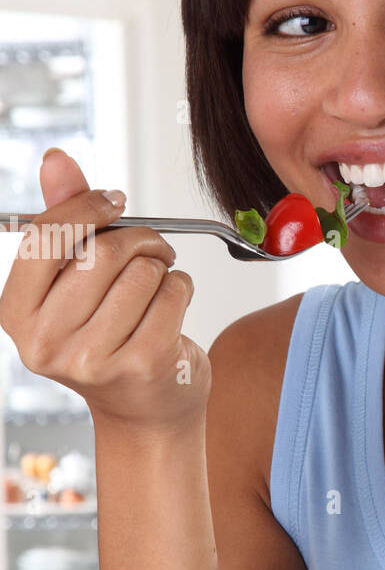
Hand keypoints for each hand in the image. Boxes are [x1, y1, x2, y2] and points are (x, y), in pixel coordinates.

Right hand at [0, 149, 209, 433]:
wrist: (144, 411)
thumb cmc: (109, 337)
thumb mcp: (74, 281)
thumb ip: (63, 220)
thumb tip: (55, 158)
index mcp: (16, 314)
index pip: (47, 236)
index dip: (88, 208)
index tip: (115, 202)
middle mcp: (45, 343)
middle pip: (102, 252)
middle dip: (139, 238)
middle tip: (152, 247)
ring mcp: (92, 359)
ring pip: (142, 272)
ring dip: (162, 266)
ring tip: (159, 282)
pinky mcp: (141, 365)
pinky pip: (173, 294)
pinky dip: (182, 289)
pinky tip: (172, 307)